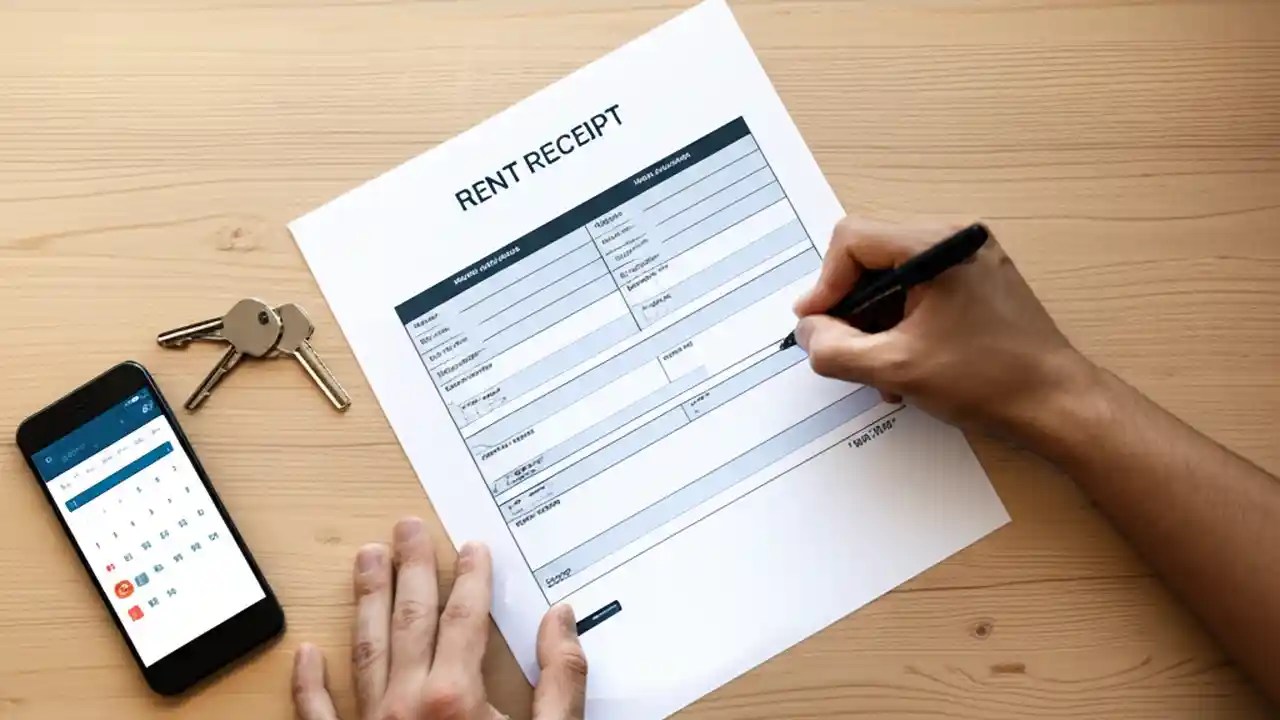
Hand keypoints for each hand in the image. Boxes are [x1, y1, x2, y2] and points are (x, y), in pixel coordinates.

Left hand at [291, 517, 587, 719]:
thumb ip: (561, 681)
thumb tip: (562, 620)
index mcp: (455, 699)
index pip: (464, 618)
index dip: (471, 577)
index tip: (472, 547)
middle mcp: (406, 706)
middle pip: (410, 620)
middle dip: (411, 570)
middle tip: (406, 529)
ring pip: (364, 650)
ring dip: (365, 602)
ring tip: (363, 560)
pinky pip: (316, 715)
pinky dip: (308, 683)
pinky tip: (305, 652)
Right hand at [793, 217, 1094, 438]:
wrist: (1058, 405)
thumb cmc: (990, 381)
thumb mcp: (894, 369)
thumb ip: (835, 349)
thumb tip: (808, 331)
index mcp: (937, 245)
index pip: (853, 241)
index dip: (825, 285)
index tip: (816, 327)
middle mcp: (956, 240)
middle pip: (871, 258)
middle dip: (851, 309)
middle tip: (842, 350)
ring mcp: (971, 259)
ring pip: (894, 278)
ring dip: (875, 324)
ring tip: (880, 372)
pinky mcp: (979, 282)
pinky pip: (921, 291)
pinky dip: (902, 324)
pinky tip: (905, 366)